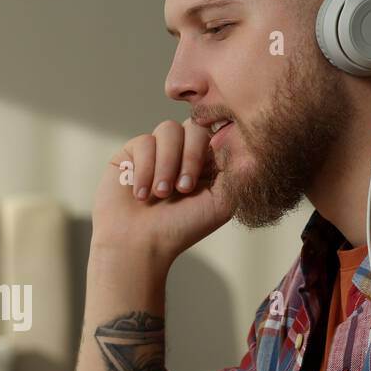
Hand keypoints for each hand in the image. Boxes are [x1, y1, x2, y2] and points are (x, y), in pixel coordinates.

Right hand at [92, 117, 234, 268]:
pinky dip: (145, 169)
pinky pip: (144, 141)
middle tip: (184, 189)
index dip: (213, 147)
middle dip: (190, 157)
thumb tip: (237, 137)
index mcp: (207, 163)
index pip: (216, 133)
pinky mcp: (132, 153)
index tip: (207, 174)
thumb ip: (235, 170)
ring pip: (168, 130)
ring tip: (161, 194)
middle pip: (194, 126)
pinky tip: (142, 194)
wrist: (138, 244)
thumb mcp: (220, 203)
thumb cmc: (180, 229)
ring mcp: (157, 150)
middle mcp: (182, 153)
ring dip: (166, 164)